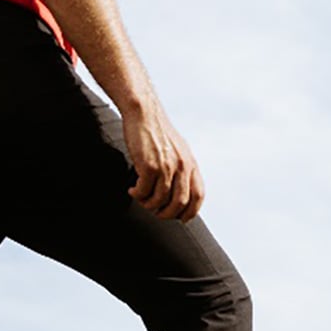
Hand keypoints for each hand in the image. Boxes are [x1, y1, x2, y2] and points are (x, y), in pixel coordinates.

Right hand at [122, 107, 205, 222]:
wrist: (144, 113)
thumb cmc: (157, 131)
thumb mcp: (178, 149)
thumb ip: (182, 168)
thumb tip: (181, 190)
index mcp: (191, 163)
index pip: (198, 196)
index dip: (190, 211)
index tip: (181, 218)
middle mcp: (182, 166)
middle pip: (179, 203)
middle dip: (166, 213)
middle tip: (155, 211)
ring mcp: (166, 166)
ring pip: (160, 200)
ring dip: (148, 205)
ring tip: (141, 199)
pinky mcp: (149, 166)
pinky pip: (144, 191)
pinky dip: (137, 195)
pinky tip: (133, 190)